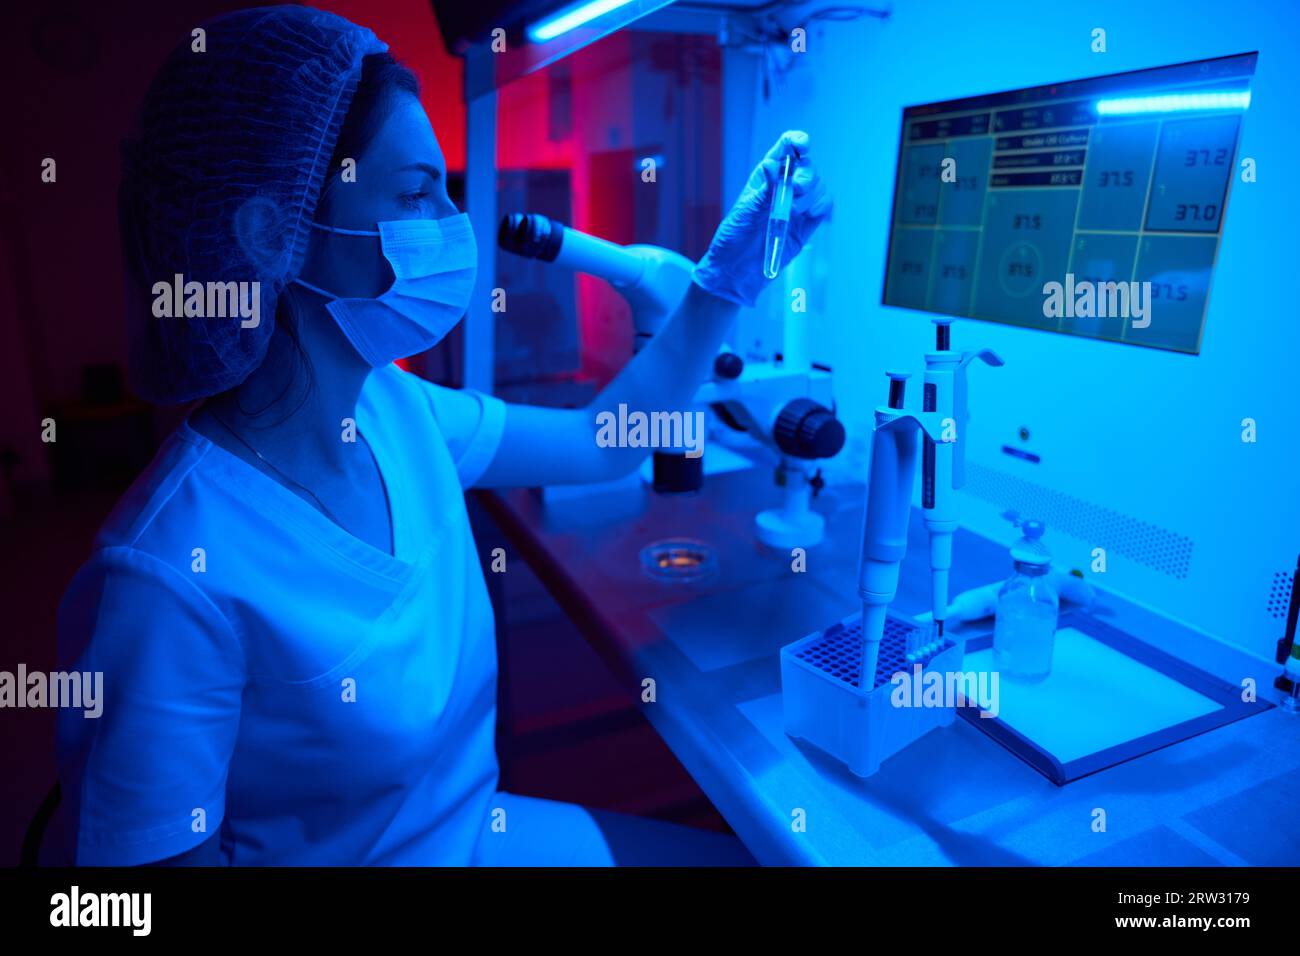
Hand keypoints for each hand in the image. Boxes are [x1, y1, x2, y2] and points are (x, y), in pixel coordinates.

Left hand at [692, 130, 831, 306]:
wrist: (736, 272)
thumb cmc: (733, 239)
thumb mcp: (745, 211)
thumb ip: (765, 190)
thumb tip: (774, 166)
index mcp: (765, 177)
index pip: (785, 150)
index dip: (796, 142)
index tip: (801, 145)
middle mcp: (783, 188)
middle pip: (806, 167)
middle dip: (805, 174)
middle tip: (795, 189)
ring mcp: (796, 206)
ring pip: (817, 186)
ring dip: (812, 192)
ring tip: (795, 208)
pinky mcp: (806, 225)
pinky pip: (823, 206)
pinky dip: (822, 206)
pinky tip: (810, 214)